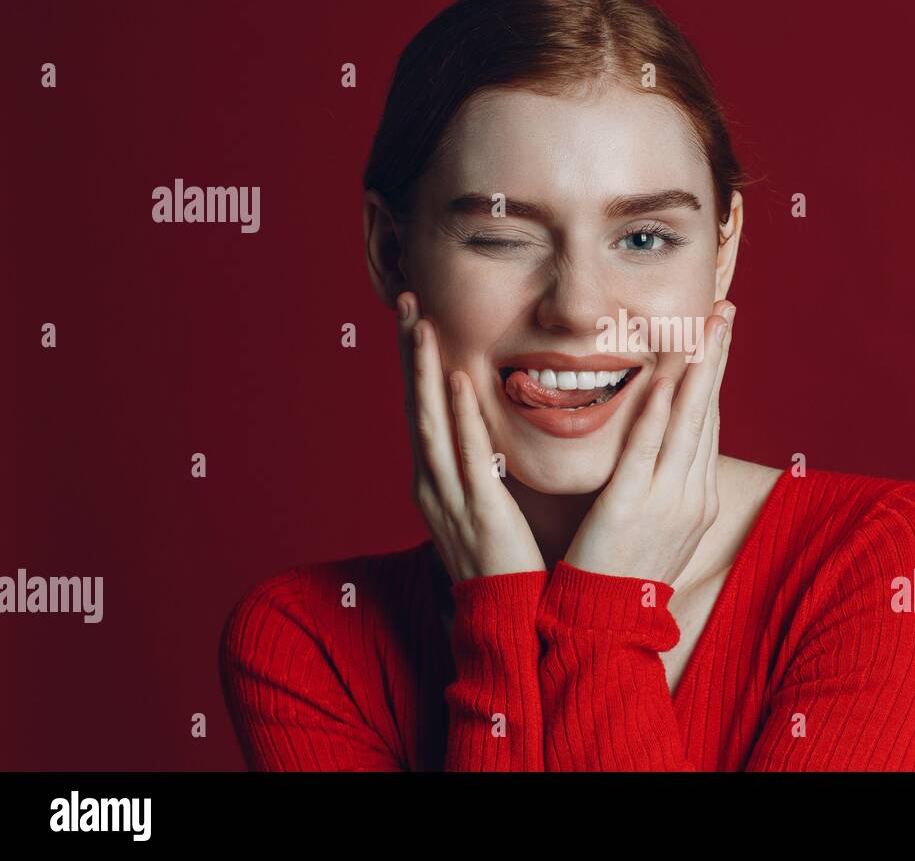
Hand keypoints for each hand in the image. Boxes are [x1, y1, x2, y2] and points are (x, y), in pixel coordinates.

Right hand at [396, 290, 545, 584]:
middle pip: (416, 404)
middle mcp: (432, 482)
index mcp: (434, 479)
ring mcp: (450, 496)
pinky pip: (468, 454)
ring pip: (433, 422)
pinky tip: (459, 381)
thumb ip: (479, 466)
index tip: (415, 320)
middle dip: (410, 353)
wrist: (503, 619)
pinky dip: (461, 416)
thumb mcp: (481, 503)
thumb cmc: (499, 561)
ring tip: (422, 325)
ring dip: (426, 371)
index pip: (422, 409)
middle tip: (406, 302)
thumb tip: (485, 432)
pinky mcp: (479, 510)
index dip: (416, 363)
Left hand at [561, 299, 734, 585]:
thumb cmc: (620, 572)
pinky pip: (647, 450)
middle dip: (717, 358)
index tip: (718, 336)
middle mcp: (691, 496)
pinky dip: (657, 411)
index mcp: (697, 499)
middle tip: (724, 310)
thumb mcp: (655, 527)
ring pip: (686, 423)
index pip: (707, 424)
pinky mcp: (630, 507)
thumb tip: (661, 448)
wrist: (604, 623)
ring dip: (697, 369)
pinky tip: (662, 377)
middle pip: (707, 413)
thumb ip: (660, 484)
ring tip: (705, 326)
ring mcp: (665, 501)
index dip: (714, 376)